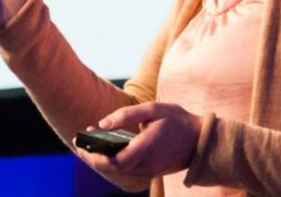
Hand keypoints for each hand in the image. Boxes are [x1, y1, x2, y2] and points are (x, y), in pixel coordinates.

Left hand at [73, 102, 201, 178]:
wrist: (201, 141)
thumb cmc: (177, 121)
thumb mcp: (153, 109)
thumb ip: (126, 115)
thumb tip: (102, 123)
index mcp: (147, 149)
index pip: (115, 162)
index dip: (95, 156)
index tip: (81, 142)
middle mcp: (146, 165)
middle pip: (111, 169)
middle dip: (92, 156)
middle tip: (79, 140)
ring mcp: (149, 171)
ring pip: (117, 171)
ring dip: (100, 159)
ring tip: (89, 141)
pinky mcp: (150, 171)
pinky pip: (125, 170)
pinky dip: (111, 161)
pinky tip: (106, 147)